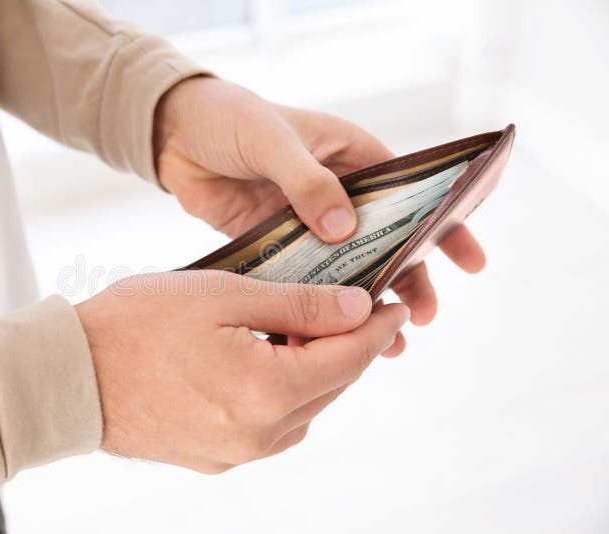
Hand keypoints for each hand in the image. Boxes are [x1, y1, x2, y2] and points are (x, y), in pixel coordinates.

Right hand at [77, 270, 408, 472]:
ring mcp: (236, 452)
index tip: (393, 305)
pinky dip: (284, 394)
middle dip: (348, 347)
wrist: (69, 376)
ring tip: (307, 332)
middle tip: (353, 310)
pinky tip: (269, 364)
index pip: (349, 357)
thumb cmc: (135, 325)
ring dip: (316, 372)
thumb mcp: (223, 295)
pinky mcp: (214, 458)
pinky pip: (271, 427)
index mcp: (267, 391)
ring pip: (304, 410)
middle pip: (330, 386)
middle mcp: (260, 434)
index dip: (377, 328)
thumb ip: (299, 304)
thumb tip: (357, 308)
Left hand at [154, 77, 486, 345]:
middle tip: (424, 315)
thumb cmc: (230, 118)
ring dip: (366, 300)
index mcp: (351, 155)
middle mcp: (337, 192)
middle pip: (386, 240)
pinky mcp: (275, 243)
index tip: (469, 261)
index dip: (443, 226)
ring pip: (348, 266)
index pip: (410, 193)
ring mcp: (307, 221)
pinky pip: (304, 278)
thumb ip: (307, 182)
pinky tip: (329, 336)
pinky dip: (318, 305)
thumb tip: (345, 230)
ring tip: (386, 343)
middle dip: (409, 277)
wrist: (174, 135)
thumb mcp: (272, 140)